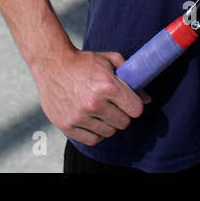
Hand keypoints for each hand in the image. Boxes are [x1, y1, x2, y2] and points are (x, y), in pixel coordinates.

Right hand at [32, 47, 149, 145]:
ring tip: (100, 111)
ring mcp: (79, 116)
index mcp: (107, 86)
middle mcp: (94, 103)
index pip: (136, 109)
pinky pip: (92, 140)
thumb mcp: (109, 60)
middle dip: (122, 114)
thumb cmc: (83, 62)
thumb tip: (147, 99)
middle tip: (113, 105)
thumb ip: (131, 77)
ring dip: (108, 124)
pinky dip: (95, 133)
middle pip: (123, 122)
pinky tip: (92, 121)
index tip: (128, 101)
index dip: (134, 105)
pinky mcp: (67, 125)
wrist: (52, 64)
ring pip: (109, 132)